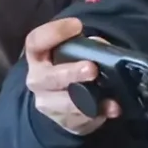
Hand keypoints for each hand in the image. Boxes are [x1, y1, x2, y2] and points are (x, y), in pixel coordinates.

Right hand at [25, 15, 112, 135]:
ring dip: (87, 101)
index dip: (54, 33)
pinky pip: (79, 121)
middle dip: (71, 74)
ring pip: (63, 105)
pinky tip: (112, 109)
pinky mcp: (62, 121)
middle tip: (91, 69)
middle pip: (48, 78)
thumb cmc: (69, 65)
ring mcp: (47, 104)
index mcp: (38, 57)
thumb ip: (86, 45)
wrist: (61, 98)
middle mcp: (37, 81)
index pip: (35, 42)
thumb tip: (102, 49)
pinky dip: (98, 115)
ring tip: (109, 98)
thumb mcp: (74, 51)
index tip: (77, 26)